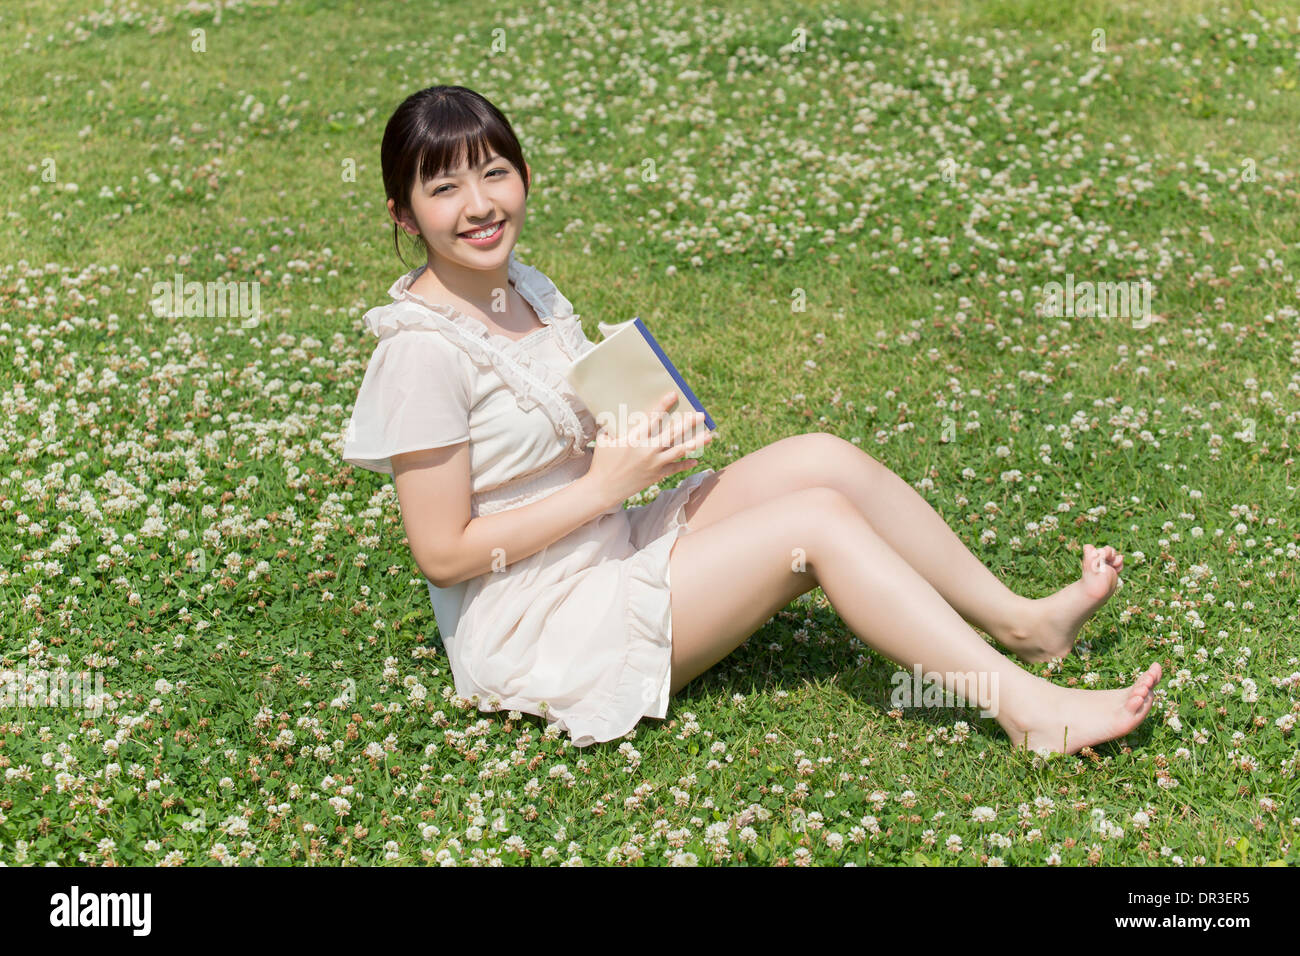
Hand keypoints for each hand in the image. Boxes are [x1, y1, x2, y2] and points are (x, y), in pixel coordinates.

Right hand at [584, 391, 712, 508]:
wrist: (603, 490)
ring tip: (709, 435)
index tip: (673, 395)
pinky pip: (675, 468)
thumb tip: (613, 416)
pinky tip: (696, 460)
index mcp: (634, 438)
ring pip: (680, 451)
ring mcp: (654, 464)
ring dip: (696, 442)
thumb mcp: (604, 441)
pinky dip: (685, 464)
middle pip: (673, 434)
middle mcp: (647, 450)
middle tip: (701, 415)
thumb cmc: (602, 463)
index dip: (664, 405)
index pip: (653, 418)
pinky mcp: (656, 476)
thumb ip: (612, 427)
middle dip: (688, 423)